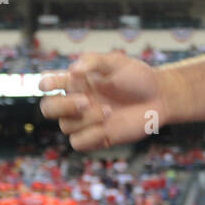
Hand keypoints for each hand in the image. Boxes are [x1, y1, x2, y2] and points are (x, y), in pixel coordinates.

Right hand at [39, 52, 165, 151]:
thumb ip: (94, 62)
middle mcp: (75, 102)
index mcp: (75, 82)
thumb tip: (72, 70)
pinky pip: (78, 143)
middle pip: (48, 108)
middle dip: (62, 106)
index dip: (45, 84)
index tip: (53, 84)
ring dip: (87, 119)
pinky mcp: (96, 137)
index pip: (48, 83)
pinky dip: (90, 136)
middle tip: (86, 101)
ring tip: (110, 111)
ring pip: (66, 126)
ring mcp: (85, 121)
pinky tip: (108, 128)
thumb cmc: (137, 77)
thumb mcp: (117, 62)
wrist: (160, 97)